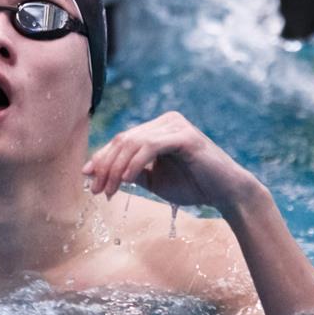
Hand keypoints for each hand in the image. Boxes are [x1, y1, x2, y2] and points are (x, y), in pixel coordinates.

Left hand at [83, 111, 263, 213]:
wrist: (226, 193)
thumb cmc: (193, 186)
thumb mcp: (154, 179)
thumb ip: (130, 172)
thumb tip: (97, 172)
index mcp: (158, 128)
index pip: (122, 140)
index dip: (101, 158)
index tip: (86, 178)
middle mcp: (166, 121)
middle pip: (124, 139)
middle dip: (105, 166)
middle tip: (96, 190)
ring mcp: (175, 125)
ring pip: (133, 142)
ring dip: (116, 169)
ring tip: (109, 191)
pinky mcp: (184, 136)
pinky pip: (150, 146)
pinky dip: (134, 163)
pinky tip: (126, 180)